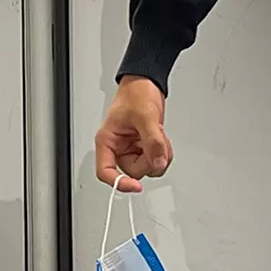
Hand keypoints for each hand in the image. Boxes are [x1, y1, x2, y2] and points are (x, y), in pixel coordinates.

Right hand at [95, 77, 171, 191]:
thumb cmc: (136, 94)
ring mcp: (132, 149)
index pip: (106, 171)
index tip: (135, 187)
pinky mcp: (144, 148)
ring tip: (159, 136)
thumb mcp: (145, 117)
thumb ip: (152, 142)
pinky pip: (156, 161)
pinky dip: (163, 154)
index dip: (119, 183)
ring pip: (147, 168)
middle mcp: (118, 149)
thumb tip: (157, 163)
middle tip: (156, 143)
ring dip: (159, 157)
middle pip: (133, 172)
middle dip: (149, 160)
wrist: (146, 84)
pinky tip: (162, 138)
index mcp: (107, 141)